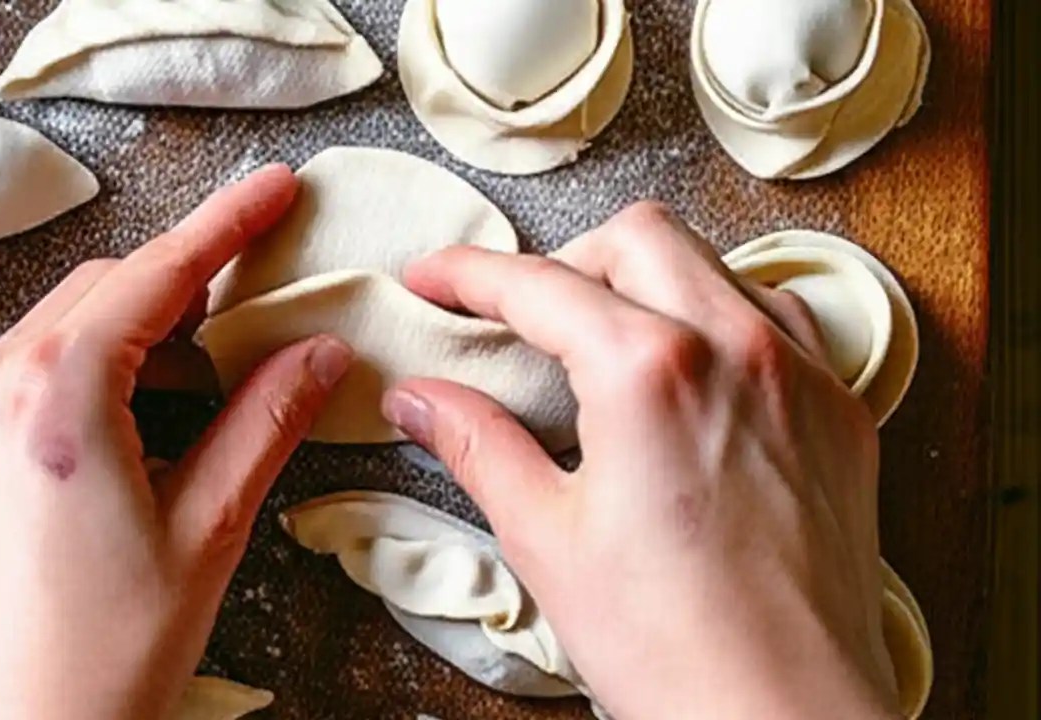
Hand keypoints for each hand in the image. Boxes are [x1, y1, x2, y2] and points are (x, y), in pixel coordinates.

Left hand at [0, 166, 351, 719]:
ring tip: (204, 386)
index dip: (225, 224)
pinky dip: (92, 370)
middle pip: (105, 291)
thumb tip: (320, 352)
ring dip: (140, 335)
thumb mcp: (207, 531)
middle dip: (185, 287)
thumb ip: (264, 423)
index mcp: (53, 396)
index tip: (274, 187)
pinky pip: (29, 370)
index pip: (154, 274)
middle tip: (256, 303)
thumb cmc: (106, 656)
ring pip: (65, 327)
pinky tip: (138, 418)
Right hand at [384, 202, 900, 719]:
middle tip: (523, 318)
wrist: (786, 718)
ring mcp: (800, 374)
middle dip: (566, 260)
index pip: (539, 284)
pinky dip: (723, 318)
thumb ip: (476, 445)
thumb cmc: (669, 646)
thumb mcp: (545, 538)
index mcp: (650, 370)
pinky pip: (779, 317)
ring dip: (648, 280)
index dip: (469, 273)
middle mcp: (735, 348)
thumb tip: (418, 398)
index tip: (434, 279)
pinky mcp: (840, 412)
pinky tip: (695, 372)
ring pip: (714, 264)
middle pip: (636, 237)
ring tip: (608, 341)